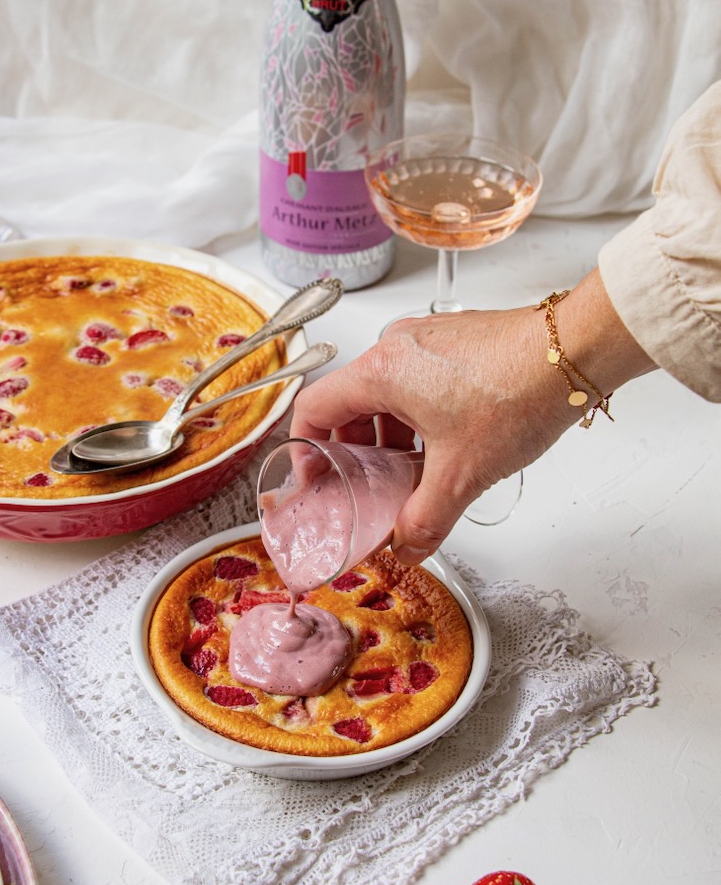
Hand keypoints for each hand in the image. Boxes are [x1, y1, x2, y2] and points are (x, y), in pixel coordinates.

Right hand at [290, 271, 654, 561]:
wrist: (576, 351)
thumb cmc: (519, 392)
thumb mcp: (462, 473)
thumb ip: (424, 518)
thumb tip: (406, 545)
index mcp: (380, 371)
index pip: (315, 408)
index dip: (307, 451)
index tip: (318, 481)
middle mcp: (396, 346)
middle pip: (351, 403)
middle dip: (357, 451)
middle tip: (370, 488)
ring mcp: (426, 339)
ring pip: (387, 394)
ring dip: (391, 437)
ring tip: (414, 474)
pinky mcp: (454, 341)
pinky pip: (416, 381)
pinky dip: (418, 417)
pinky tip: (444, 448)